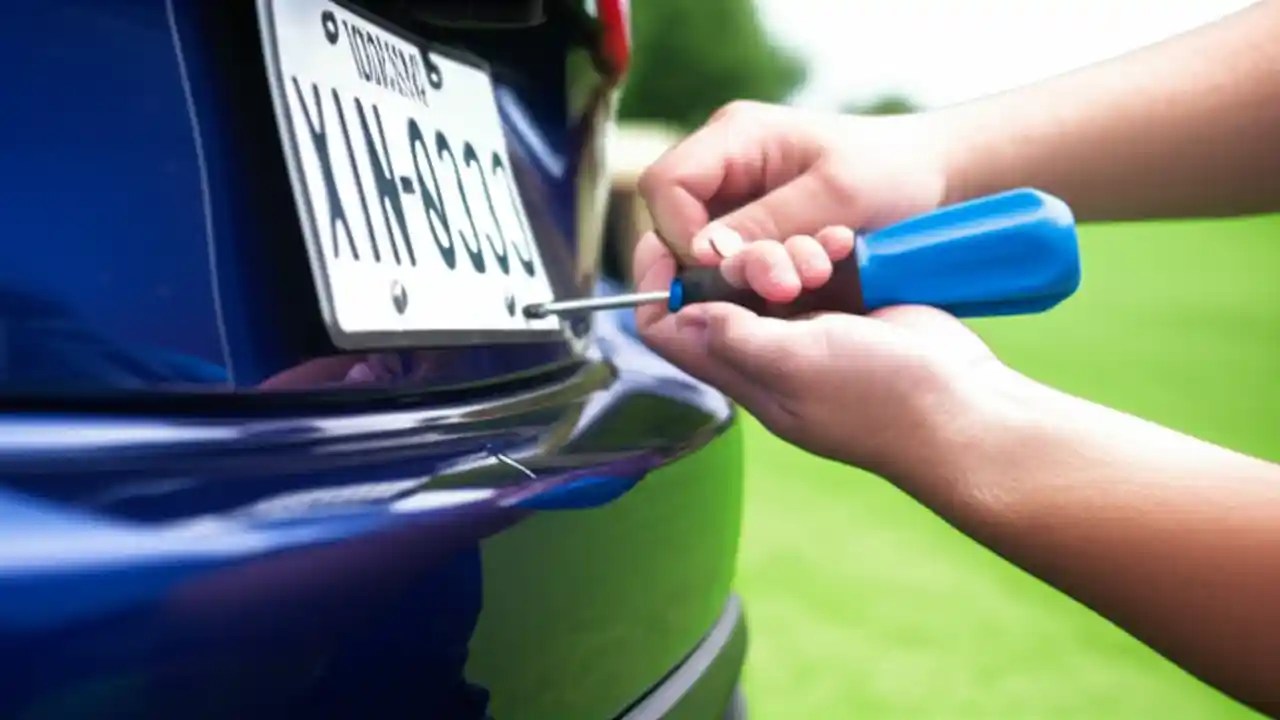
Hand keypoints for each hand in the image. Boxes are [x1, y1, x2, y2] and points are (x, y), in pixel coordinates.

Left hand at [632, 232, 1007, 482]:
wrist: (963, 406)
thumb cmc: (879, 399)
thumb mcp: (798, 367)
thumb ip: (738, 339)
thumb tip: (685, 312)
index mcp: (743, 374)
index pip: (669, 330)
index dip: (657, 288)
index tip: (668, 245)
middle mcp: (768, 351)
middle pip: (717, 290)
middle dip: (736, 259)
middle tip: (772, 255)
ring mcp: (809, 327)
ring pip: (768, 269)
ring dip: (787, 249)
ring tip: (822, 254)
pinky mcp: (847, 305)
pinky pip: (816, 263)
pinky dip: (825, 247)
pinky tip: (846, 246)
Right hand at [638, 102, 949, 304]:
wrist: (931, 177)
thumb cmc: (890, 169)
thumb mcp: (833, 195)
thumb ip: (766, 223)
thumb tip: (701, 255)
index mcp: (734, 136)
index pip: (666, 186)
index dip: (679, 234)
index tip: (724, 271)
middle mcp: (724, 165)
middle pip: (675, 224)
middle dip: (720, 266)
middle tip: (781, 286)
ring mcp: (736, 198)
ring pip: (705, 253)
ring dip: (751, 277)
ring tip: (810, 278)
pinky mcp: (753, 230)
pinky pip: (735, 264)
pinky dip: (766, 280)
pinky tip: (812, 278)